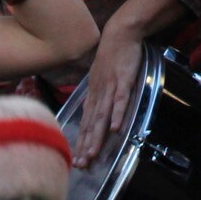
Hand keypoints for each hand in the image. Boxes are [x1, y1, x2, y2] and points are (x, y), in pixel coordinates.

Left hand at [73, 21, 142, 167]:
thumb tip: (89, 113)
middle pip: (91, 124)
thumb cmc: (111, 56)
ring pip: (102, 116)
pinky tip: (116, 129)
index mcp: (93, 95)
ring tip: (92, 154)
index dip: (81, 141)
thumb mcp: (99, 78)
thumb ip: (96, 97)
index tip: (76, 160)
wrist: (119, 34)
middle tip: (81, 165)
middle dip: (85, 145)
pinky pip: (120, 101)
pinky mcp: (123, 81)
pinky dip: (117, 115)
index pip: (85, 122)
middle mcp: (98, 94)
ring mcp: (110, 88)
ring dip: (96, 136)